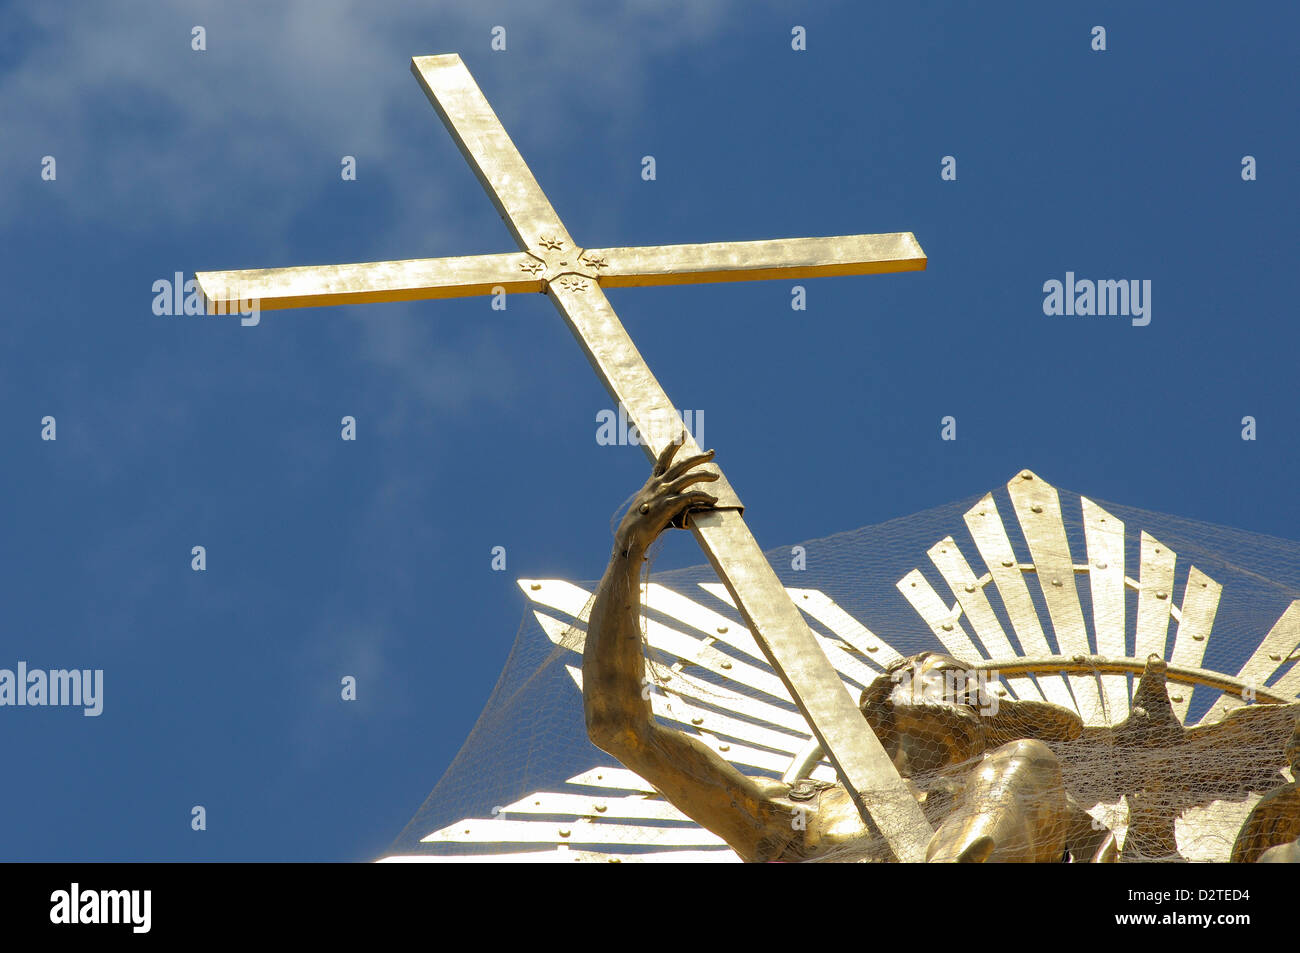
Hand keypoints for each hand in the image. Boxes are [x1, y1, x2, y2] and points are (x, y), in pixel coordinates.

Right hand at [613, 436, 718, 556]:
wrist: (631, 534)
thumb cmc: (640, 523)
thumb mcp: (648, 504)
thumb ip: (661, 498)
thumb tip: (675, 501)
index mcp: (653, 481)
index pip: (664, 458)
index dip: (673, 446)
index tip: (682, 436)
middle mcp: (659, 483)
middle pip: (682, 464)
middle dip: (698, 457)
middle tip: (712, 453)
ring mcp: (664, 493)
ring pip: (689, 477)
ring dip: (704, 474)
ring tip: (716, 475)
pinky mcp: (669, 504)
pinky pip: (691, 496)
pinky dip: (704, 497)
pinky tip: (712, 500)